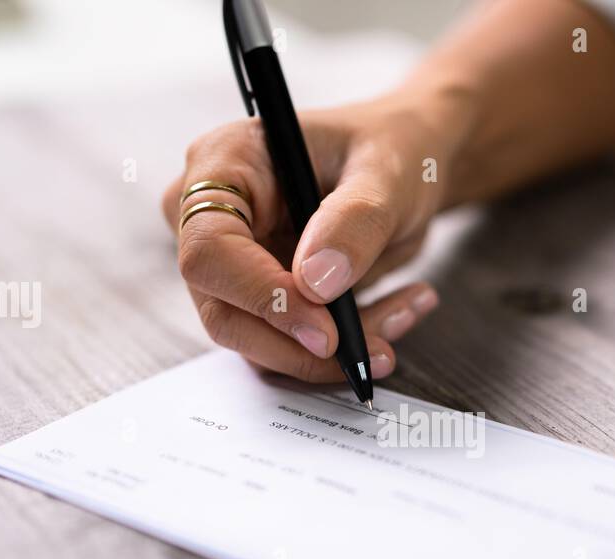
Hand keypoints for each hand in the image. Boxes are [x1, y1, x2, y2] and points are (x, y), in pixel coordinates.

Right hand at [163, 93, 453, 380]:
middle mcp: (212, 218)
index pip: (209, 250)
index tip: (326, 330)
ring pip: (260, 344)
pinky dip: (346, 350)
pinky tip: (398, 312)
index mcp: (224, 163)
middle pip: (224, 313)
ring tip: (405, 311)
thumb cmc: (389, 149)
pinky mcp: (260, 301)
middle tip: (378, 348)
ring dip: (333, 353)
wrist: (404, 168)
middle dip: (302, 347)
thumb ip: (355, 221)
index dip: (262, 298)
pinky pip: (290, 347)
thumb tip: (316, 284)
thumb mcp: (388, 173)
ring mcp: (232, 265)